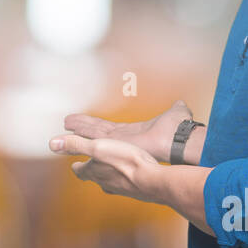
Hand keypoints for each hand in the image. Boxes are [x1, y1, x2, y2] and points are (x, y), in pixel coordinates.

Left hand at [48, 135, 160, 201]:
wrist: (153, 181)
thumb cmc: (126, 161)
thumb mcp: (98, 147)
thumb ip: (76, 144)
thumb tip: (51, 143)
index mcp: (94, 172)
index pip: (80, 171)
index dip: (77, 166)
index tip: (75, 164)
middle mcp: (105, 183)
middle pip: (94, 177)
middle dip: (91, 171)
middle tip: (90, 166)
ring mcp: (120, 188)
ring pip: (109, 182)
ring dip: (107, 175)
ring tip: (108, 170)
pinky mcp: (135, 190)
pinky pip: (125, 183)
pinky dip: (123, 177)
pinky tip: (129, 175)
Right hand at [62, 100, 204, 163]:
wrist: (179, 140)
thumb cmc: (180, 130)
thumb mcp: (176, 114)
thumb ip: (176, 109)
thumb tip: (181, 104)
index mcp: (136, 133)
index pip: (113, 129)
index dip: (100, 125)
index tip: (89, 122)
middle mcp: (125, 140)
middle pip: (99, 131)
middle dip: (84, 126)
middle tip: (69, 122)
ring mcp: (120, 143)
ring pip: (94, 133)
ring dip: (80, 126)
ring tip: (66, 122)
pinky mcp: (116, 143)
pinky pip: (94, 134)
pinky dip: (81, 129)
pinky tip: (70, 126)